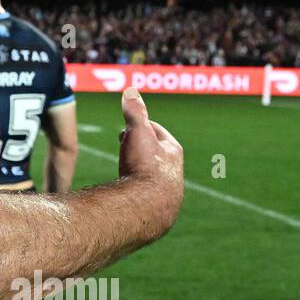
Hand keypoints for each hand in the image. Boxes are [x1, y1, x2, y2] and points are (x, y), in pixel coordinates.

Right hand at [118, 88, 184, 225]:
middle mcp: (175, 171)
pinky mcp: (159, 209)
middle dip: (141, 147)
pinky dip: (139, 189)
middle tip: (124, 144)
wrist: (148, 206)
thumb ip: (134, 112)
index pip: (157, 131)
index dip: (140, 126)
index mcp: (173, 150)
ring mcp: (168, 191)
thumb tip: (131, 90)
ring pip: (154, 175)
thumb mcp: (137, 133)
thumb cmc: (144, 166)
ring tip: (127, 169)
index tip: (127, 127)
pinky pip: (148, 194)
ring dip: (141, 169)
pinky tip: (130, 194)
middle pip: (156, 153)